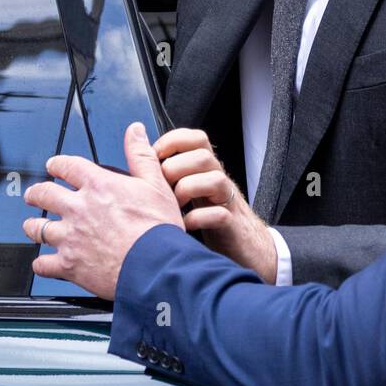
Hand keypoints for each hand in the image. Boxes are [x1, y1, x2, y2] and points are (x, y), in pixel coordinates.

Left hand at [23, 122, 183, 299]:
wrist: (155, 267)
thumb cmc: (158, 229)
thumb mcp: (156, 184)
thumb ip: (141, 155)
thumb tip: (135, 131)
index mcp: (99, 186)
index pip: (68, 167)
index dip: (57, 164)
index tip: (53, 165)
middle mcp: (79, 209)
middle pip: (44, 195)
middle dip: (36, 193)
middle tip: (33, 194)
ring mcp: (70, 237)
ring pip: (38, 229)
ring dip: (32, 226)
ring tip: (31, 226)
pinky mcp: (69, 265)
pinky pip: (44, 264)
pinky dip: (41, 263)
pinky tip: (43, 262)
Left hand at [155, 127, 277, 283]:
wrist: (245, 247)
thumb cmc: (208, 218)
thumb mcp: (190, 190)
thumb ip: (171, 173)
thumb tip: (140, 157)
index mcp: (205, 169)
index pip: (195, 138)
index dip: (173, 141)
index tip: (154, 156)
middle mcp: (218, 179)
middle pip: (203, 156)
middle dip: (175, 168)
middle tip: (161, 188)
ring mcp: (227, 201)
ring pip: (214, 179)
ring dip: (187, 190)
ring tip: (173, 206)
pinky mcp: (231, 224)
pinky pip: (218, 214)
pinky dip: (197, 219)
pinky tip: (184, 225)